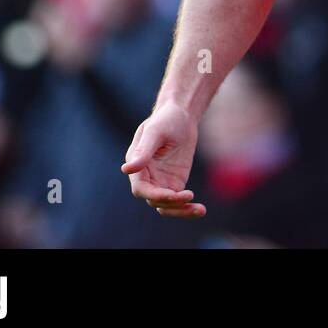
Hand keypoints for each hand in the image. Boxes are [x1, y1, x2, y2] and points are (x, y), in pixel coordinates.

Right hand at [122, 102, 205, 217]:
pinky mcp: (175, 182)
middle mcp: (147, 178)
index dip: (155, 195)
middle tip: (189, 197)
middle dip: (171, 203)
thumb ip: (143, 151)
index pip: (141, 189)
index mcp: (137, 166)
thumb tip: (126, 170)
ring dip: (181, 211)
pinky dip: (188, 207)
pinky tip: (201, 210)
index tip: (173, 194)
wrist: (181, 116)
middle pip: (155, 201)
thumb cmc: (165, 120)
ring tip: (200, 211)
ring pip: (167, 206)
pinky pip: (178, 200)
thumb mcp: (155, 132)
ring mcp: (161, 182)